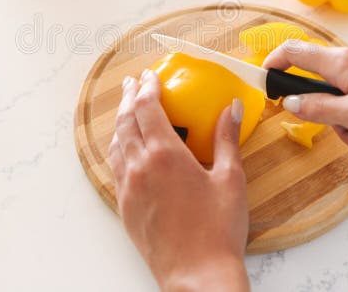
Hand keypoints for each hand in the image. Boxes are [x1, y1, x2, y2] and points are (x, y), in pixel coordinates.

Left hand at [109, 69, 249, 291]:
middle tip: (135, 83)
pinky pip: (116, 167)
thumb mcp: (230, 179)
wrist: (197, 275)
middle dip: (130, 97)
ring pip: (117, 143)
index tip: (151, 76)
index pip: (148, 109)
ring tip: (129, 108)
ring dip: (122, 120)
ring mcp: (129, 188)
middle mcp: (140, 167)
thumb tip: (231, 109)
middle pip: (127, 121)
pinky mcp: (125, 207)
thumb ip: (227, 139)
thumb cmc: (218, 230)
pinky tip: (126, 147)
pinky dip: (119, 147)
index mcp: (166, 155)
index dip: (148, 88)